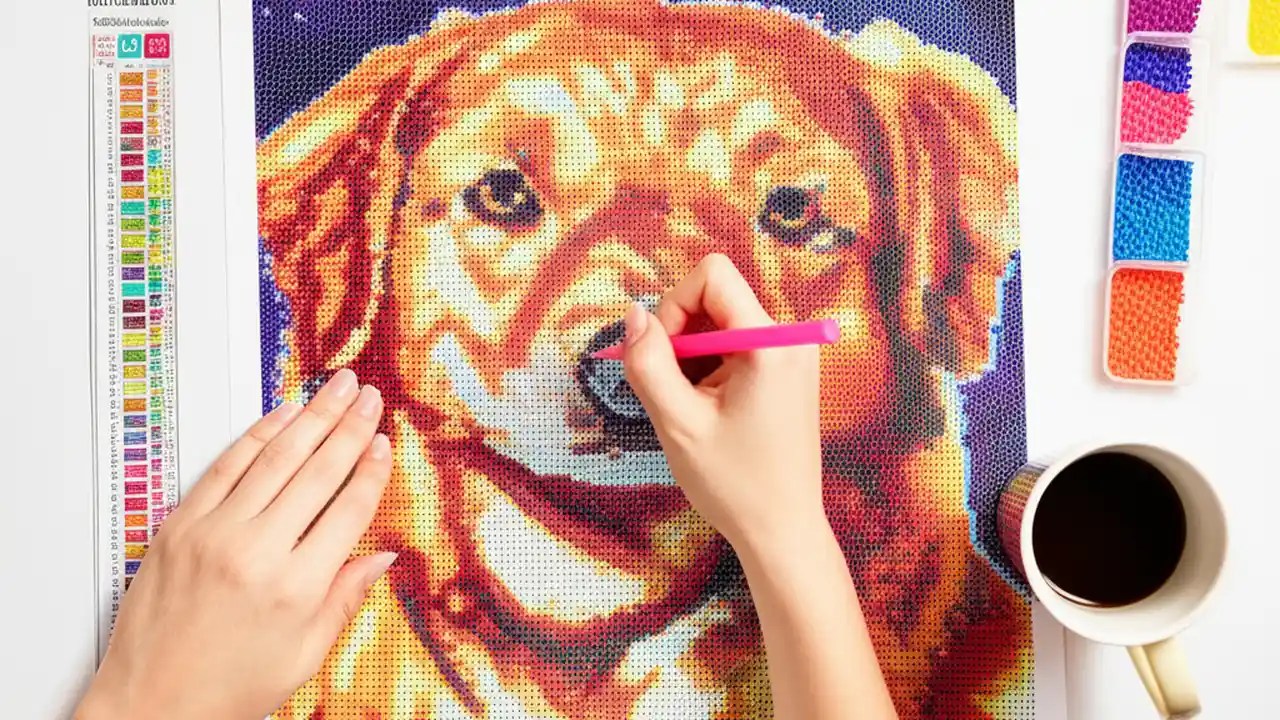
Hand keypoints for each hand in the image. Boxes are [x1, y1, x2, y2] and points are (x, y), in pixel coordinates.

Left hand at [76, 369, 394, 719]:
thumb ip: (346, 599)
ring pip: (275, 458)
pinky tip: (282, 415)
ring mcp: (214, 534)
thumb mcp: (304, 656)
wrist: (149, 705)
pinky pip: (226, 467)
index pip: (348, 510)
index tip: (385, 445)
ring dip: (312, 416)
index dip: (371, 471)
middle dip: (349, 427)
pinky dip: (257, 435)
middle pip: (317, 472)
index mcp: (296, 588)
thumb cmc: (225, 690)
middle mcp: (256, 552)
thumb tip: (382, 557)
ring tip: (336, 389)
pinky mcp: (180, 526)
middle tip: (369, 397)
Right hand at [621, 254, 823, 555]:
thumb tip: (632, 314)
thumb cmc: (733, 484)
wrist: (782, 531)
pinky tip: (711, 411)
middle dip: (682, 335)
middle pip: (716, 297)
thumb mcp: (677, 423)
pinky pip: (737, 346)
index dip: (674, 306)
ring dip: (694, 357)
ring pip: (722, 323)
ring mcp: (793, 355)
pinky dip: (712, 369)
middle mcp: (790, 339)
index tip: (664, 356)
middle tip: (674, 391)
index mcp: (770, 343)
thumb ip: (648, 362)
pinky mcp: (788, 372)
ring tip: (694, 407)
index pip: (712, 275)